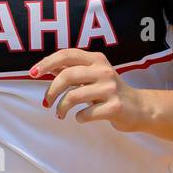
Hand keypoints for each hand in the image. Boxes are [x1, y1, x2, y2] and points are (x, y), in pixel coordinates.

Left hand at [32, 49, 152, 132]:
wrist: (139, 107)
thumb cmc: (109, 91)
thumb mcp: (92, 74)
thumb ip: (72, 70)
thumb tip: (45, 67)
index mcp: (96, 59)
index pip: (67, 54)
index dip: (47, 62)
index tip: (32, 73)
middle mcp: (103, 70)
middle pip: (67, 76)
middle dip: (51, 90)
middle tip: (46, 102)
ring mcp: (110, 89)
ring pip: (74, 96)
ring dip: (61, 108)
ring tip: (60, 114)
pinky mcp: (114, 107)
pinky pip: (86, 114)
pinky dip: (78, 118)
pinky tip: (80, 118)